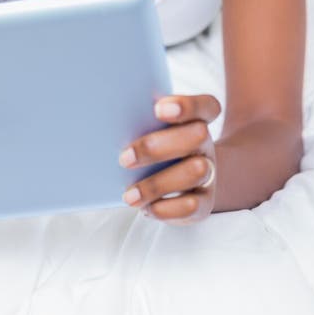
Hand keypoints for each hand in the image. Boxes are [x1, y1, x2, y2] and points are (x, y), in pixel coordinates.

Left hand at [118, 94, 220, 224]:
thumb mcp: (149, 128)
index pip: (206, 105)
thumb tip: (104, 115)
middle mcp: (206, 144)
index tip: (157, 109)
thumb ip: (138, 119)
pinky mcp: (205, 202)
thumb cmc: (154, 144)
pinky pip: (192, 206)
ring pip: (195, 172)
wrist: (182, 179)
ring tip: (129, 195)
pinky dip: (166, 209)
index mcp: (196, 119)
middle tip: (124, 159)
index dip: (187, 105)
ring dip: (157, 184)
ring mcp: (209, 173)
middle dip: (157, 147)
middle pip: (198, 136)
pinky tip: (146, 208)